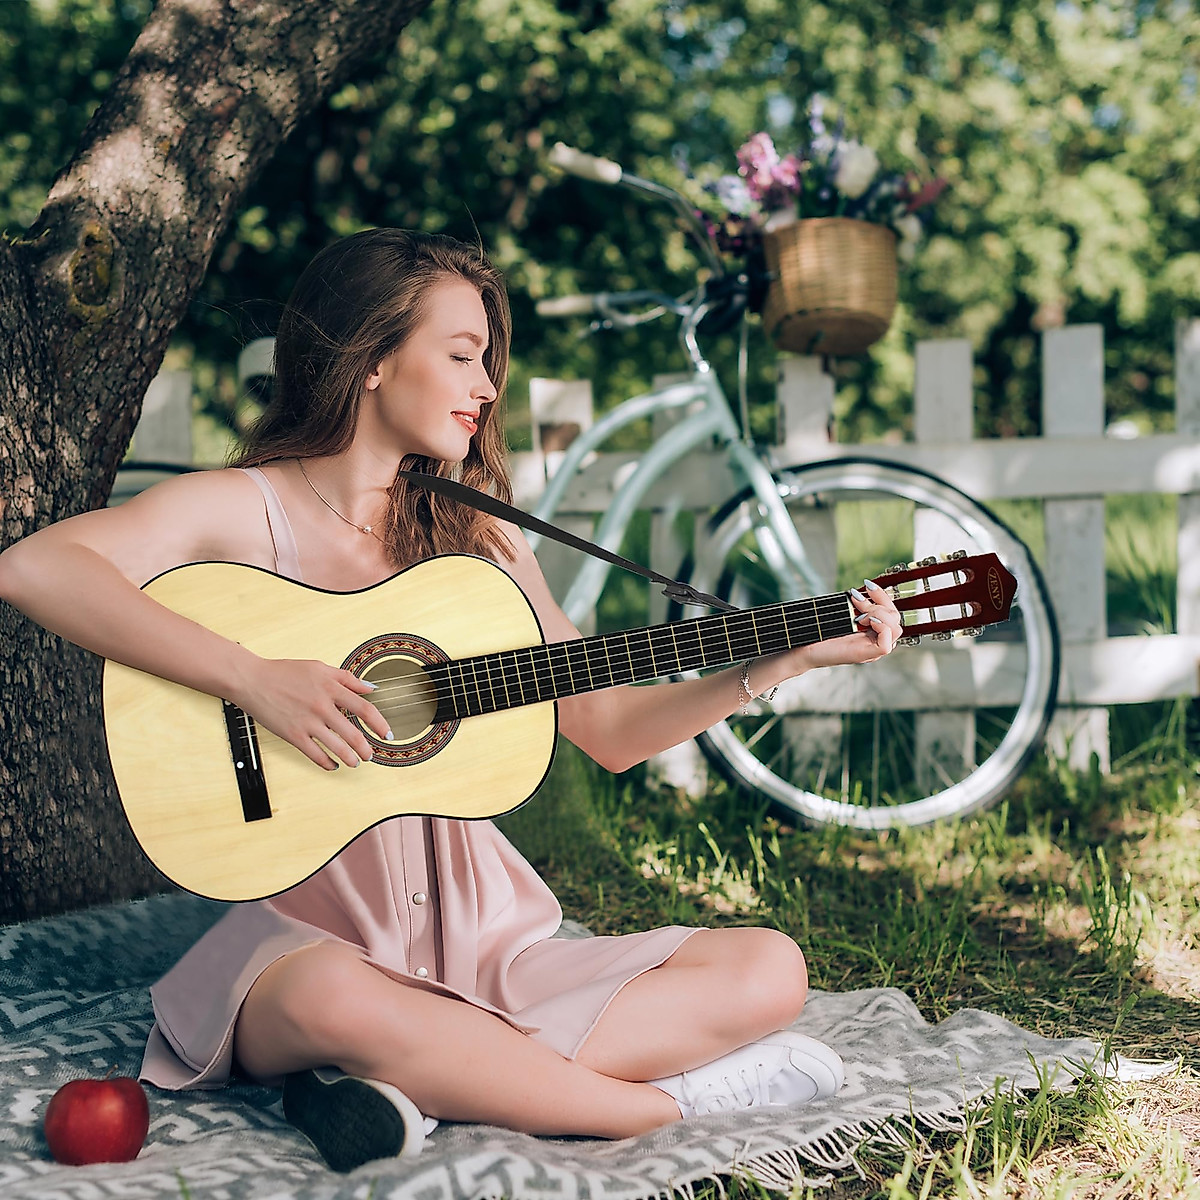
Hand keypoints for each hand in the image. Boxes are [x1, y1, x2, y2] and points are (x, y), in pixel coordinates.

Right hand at [232, 658, 390, 770]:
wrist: (252, 680)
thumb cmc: (284, 672)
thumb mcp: (320, 668)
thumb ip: (348, 678)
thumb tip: (371, 688)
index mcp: (331, 688)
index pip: (364, 709)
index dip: (380, 725)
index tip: (387, 734)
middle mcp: (322, 706)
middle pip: (353, 734)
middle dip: (366, 749)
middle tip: (370, 755)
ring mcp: (307, 722)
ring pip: (337, 747)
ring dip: (351, 758)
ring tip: (356, 762)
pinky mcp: (292, 734)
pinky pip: (315, 755)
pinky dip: (327, 763)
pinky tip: (333, 765)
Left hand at [776, 576, 903, 674]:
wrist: (805, 648)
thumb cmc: (821, 632)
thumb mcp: (844, 613)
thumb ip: (858, 605)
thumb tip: (866, 589)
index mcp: (873, 630)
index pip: (891, 611)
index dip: (882, 595)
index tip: (866, 584)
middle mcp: (876, 640)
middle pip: (895, 618)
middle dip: (877, 603)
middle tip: (855, 599)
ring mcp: (873, 649)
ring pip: (895, 629)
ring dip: (878, 614)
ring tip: (857, 613)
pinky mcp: (867, 655)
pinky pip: (887, 644)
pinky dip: (881, 628)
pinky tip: (865, 621)